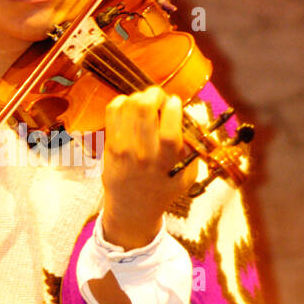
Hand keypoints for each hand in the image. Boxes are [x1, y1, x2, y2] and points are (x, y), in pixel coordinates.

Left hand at [100, 87, 196, 248]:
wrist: (132, 208)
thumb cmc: (163, 189)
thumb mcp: (187, 176)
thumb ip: (193, 149)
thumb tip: (193, 117)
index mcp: (165, 164)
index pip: (169, 132)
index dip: (173, 109)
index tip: (176, 103)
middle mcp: (142, 155)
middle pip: (144, 109)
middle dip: (155, 94)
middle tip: (160, 98)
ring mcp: (123, 149)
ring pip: (127, 106)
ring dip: (140, 96)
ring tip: (147, 103)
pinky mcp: (109, 145)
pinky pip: (112, 111)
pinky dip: (122, 101)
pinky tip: (131, 107)